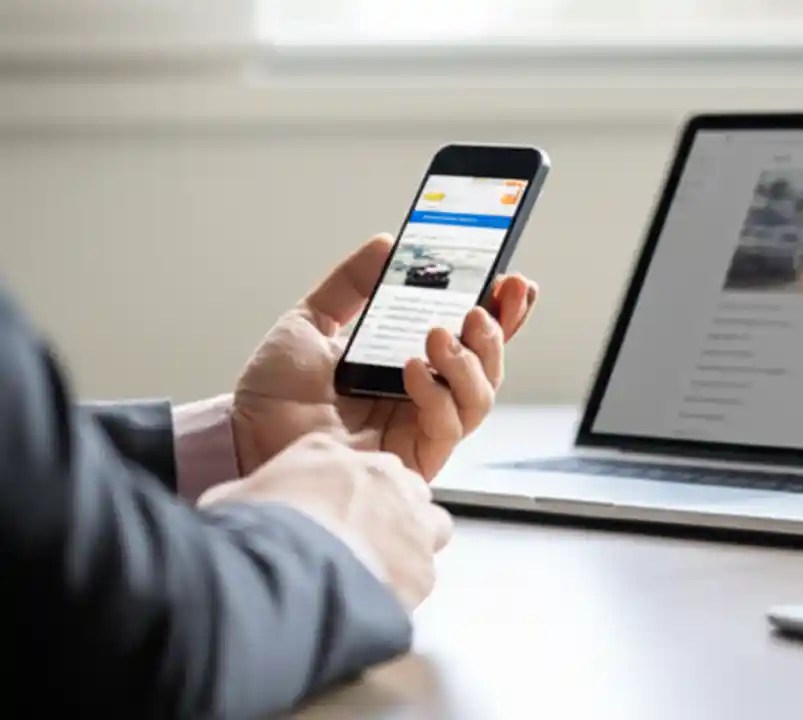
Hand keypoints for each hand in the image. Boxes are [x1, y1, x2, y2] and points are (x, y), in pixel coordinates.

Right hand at [200, 432, 451, 608]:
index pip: (350, 463)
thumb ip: (240, 496)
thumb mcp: (230, 501)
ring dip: (408, 543)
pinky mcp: (423, 565)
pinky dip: (405, 588)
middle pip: (397, 487)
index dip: (343, 493)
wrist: (288, 575)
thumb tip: (228, 506)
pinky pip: (423, 574)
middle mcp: (381, 475)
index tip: (330, 514)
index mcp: (329, 452)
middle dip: (384, 512)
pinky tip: (375, 602)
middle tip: (354, 543)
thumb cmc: (257, 534)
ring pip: (427, 524)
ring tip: (375, 572)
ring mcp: (409, 518)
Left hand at [230, 234, 537, 477]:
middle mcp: (425, 396)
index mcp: (411, 362)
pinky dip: (437, 394)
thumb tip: (388, 244)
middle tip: (482, 305)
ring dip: (470, 361)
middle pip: (489, 365)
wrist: (244, 437)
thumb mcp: (311, 321)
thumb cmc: (275, 393)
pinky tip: (414, 369)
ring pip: (480, 397)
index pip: (470, 335)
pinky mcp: (414, 459)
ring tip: (440, 333)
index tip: (512, 281)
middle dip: (498, 332)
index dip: (501, 311)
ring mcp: (421, 429)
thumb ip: (350, 284)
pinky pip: (447, 426)